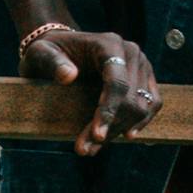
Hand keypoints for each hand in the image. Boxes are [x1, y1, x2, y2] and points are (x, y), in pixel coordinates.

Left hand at [16, 14, 159, 151]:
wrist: (63, 49)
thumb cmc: (49, 51)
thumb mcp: (40, 53)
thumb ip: (51, 61)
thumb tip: (68, 76)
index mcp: (109, 44)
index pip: (117, 82)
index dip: (109, 111)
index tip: (96, 135)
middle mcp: (131, 53)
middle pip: (131, 99)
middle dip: (110, 127)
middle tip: (84, 149)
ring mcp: (142, 65)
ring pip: (141, 107)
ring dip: (119, 130)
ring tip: (92, 148)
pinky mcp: (145, 78)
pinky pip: (152, 104)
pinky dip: (137, 123)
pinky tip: (122, 136)